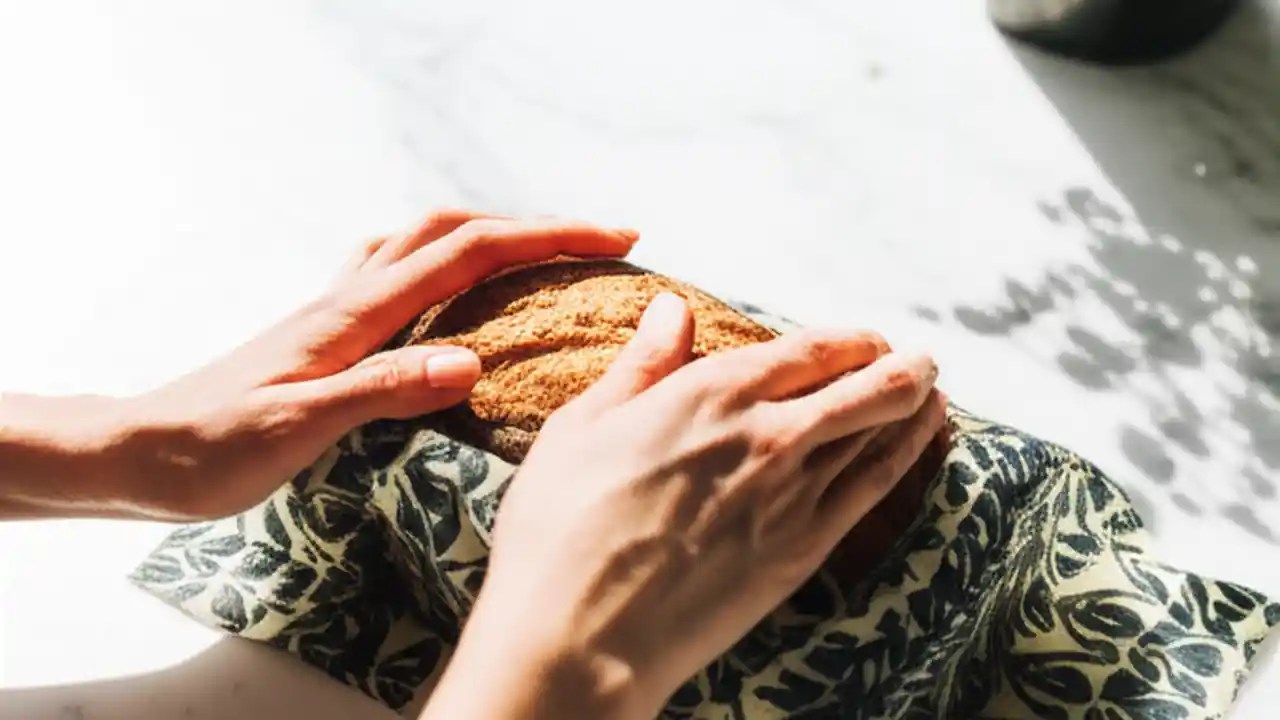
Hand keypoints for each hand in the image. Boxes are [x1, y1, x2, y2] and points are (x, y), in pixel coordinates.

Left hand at [0, 211, 636, 520]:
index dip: (546, 236)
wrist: (139, 450)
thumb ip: (383, 390)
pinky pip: (398, 272)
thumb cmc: (211, 447)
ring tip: (541, 257)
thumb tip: (472, 361)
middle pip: (453, 228)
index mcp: (356, 314)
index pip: (468, 252)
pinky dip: (443, 261)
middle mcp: (351, 298)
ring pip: (425, 241)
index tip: (612, 238)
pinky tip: (453, 292)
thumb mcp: (298, 427)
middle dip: (532, 225)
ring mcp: (337, 309)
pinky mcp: (327, 332)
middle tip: (596, 242)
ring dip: (490, 233)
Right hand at [426, 293, 944, 718]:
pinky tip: (925, 443)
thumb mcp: (583, 425)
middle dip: (901, 366)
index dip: (851, 340)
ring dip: (916, 406)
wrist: (579, 635)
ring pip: (880, 434)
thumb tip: (673, 307)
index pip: (812, 349)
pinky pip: (875, 490)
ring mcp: (794, 493)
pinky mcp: (803, 550)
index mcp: (713, 391)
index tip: (866, 340)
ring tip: (935, 391)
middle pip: (864, 385)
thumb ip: (643, 364)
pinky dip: (909, 457)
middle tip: (921, 359)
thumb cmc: (561, 528)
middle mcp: (768, 432)